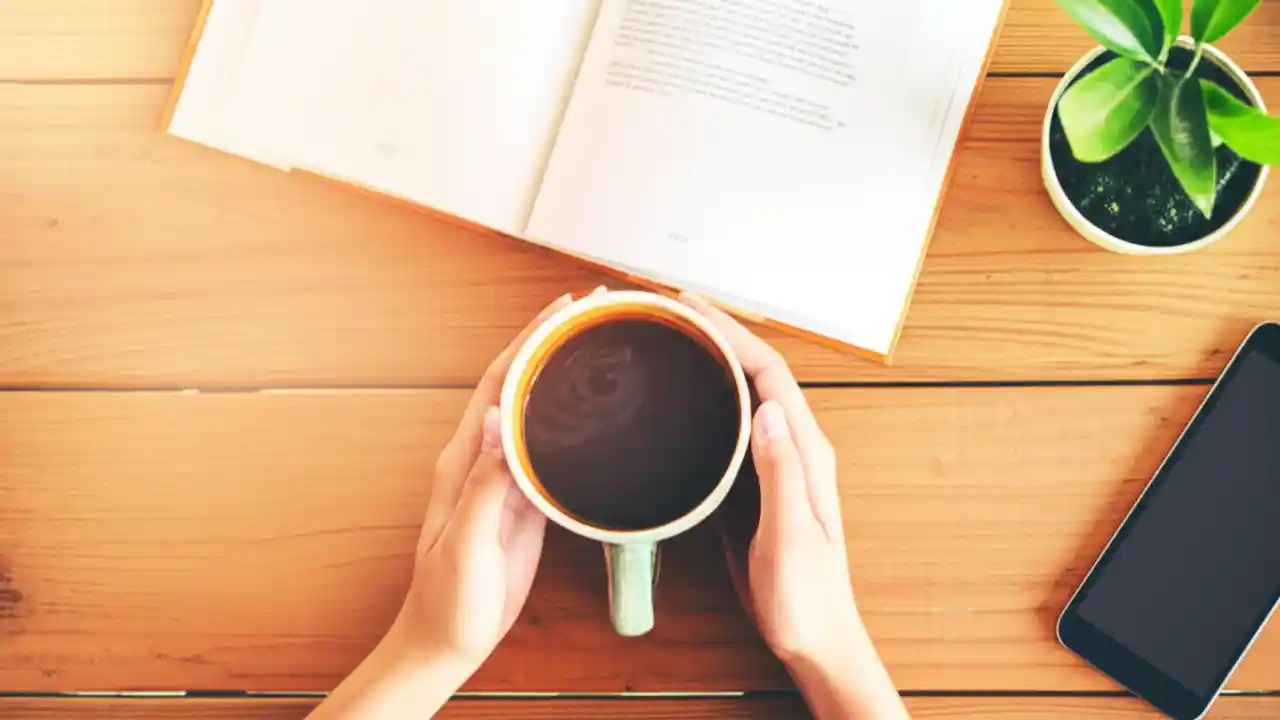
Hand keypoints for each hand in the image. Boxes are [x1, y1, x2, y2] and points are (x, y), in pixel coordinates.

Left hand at [309, 291, 591, 719]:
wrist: (447, 641)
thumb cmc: (449, 600)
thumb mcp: (466, 542)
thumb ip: (483, 482)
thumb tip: (498, 419)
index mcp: (462, 459)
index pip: (500, 383)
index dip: (530, 340)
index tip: (564, 308)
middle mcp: (481, 459)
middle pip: (519, 385)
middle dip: (550, 343)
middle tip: (592, 313)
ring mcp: (503, 479)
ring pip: (535, 413)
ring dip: (562, 377)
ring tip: (597, 347)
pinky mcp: (522, 503)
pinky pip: (546, 451)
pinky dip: (569, 424)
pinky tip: (591, 414)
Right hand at [682, 294, 907, 719]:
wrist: (815, 640)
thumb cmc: (808, 597)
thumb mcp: (792, 536)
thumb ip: (782, 474)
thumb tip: (764, 409)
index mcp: (806, 451)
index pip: (768, 372)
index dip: (731, 332)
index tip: (690, 306)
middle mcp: (791, 448)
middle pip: (752, 373)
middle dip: (715, 334)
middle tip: (666, 311)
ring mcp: (771, 466)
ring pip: (738, 398)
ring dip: (707, 363)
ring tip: (665, 339)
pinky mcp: (752, 488)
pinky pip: (726, 432)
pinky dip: (702, 404)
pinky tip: (676, 401)